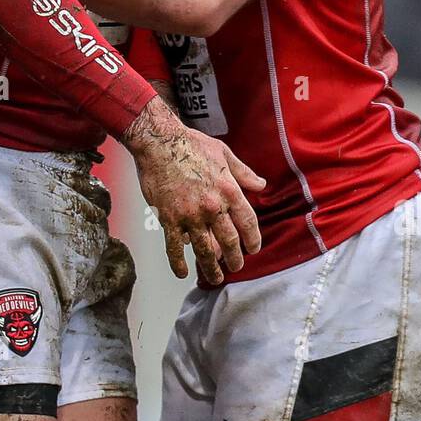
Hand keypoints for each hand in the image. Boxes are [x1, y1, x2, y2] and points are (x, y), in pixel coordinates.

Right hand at [124, 96, 265, 284]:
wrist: (159, 142)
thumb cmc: (191, 144)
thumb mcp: (224, 153)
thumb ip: (243, 173)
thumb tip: (261, 185)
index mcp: (229, 190)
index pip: (248, 222)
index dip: (253, 239)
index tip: (253, 248)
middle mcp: (212, 207)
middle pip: (229, 241)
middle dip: (235, 258)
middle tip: (236, 266)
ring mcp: (190, 215)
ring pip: (205, 249)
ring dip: (211, 267)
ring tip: (216, 277)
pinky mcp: (169, 219)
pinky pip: (174, 247)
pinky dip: (178, 263)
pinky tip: (183, 273)